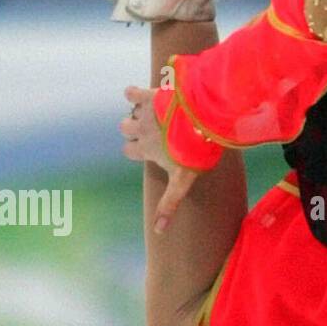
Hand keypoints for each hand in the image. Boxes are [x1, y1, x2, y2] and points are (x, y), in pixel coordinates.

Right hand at [120, 85, 199, 233]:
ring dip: (138, 112)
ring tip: (154, 112)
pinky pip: (131, 92)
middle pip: (126, 130)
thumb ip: (169, 204)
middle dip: (134, 130)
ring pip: (130, 114)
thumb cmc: (193, 152)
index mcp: (146, 150)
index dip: (135, 150)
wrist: (200, 122)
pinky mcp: (150, 96)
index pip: (129, 151)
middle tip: (153, 128)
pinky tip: (143, 93)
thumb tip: (158, 233)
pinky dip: (133, 93)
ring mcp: (144, 114)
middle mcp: (141, 132)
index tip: (146, 148)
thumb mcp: (182, 182)